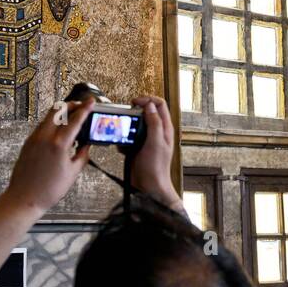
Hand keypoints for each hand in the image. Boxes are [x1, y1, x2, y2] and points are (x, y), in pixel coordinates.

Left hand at [2, 98, 93, 214]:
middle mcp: (45, 136)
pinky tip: (59, 132)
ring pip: (48, 116)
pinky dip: (52, 123)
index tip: (91, 101)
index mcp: (59, 143)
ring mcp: (34, 138)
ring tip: (71, 118)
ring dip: (61, 113)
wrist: (25, 198)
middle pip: (58, 109)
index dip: (85, 108)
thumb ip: (82, 155)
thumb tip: (86, 145)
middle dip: (71, 105)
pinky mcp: (28, 143)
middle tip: (81, 106)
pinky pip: (42, 126)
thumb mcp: (73, 172)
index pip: (75, 119)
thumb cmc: (49, 189)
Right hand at [128, 95, 181, 213]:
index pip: (159, 104)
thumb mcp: (156, 142)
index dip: (148, 99)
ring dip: (127, 126)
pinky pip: (128, 137)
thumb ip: (154, 123)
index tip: (135, 102)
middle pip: (146, 111)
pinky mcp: (137, 147)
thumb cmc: (156, 168)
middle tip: (126, 115)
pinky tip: (122, 146)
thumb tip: (150, 105)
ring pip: (135, 124)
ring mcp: (147, 140)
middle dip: (134, 112)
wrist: (149, 187)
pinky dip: (123, 139)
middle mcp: (157, 132)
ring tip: (122, 130)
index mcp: (165, 128)